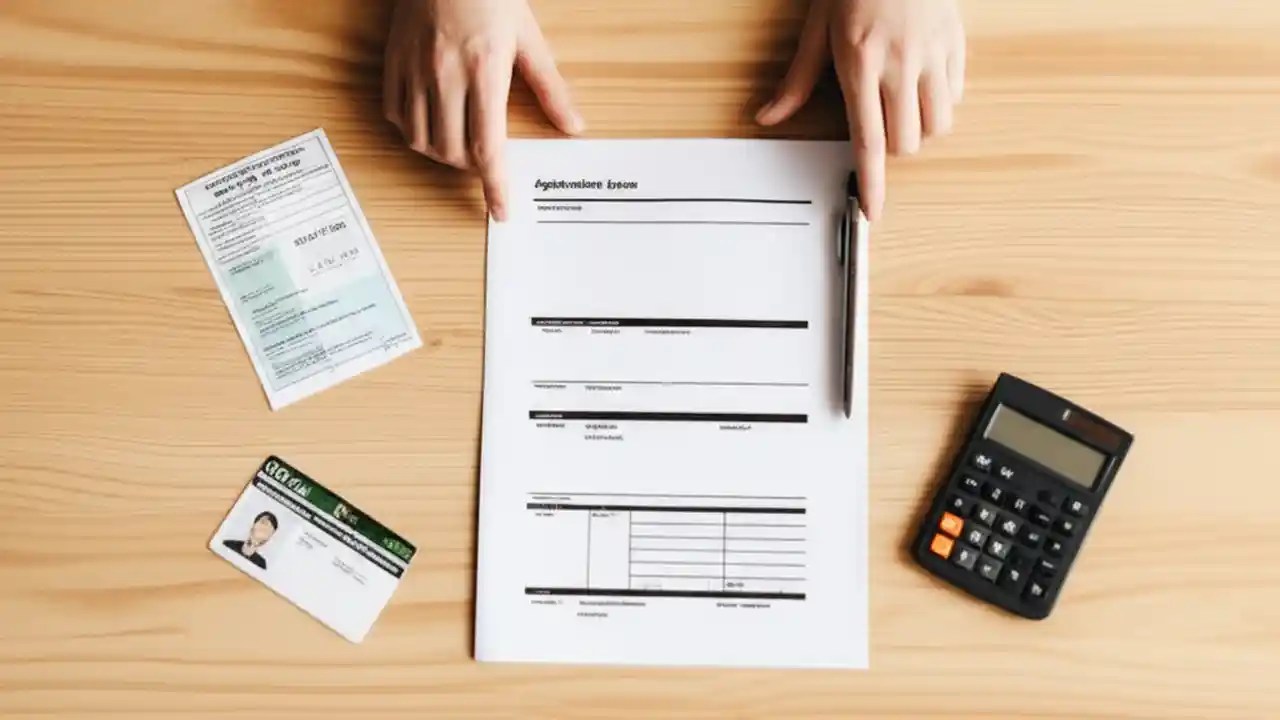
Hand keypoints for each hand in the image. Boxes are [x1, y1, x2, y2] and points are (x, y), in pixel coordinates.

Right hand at [383, 0, 583, 219]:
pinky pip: (397, 117)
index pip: (488, 146)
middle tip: (487, 161)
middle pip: (454, 152)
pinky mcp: (393, 65)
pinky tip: (432, 123)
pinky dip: (416, 132)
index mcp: (483, 71)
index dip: (495, 185)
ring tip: (460, 144)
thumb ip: (551, 88)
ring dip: (444, 154)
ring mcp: (414, 72)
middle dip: (472, 168)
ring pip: (422, 141)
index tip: (500, 209)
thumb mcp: (529, 38)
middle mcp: (445, 76)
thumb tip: (573, 126)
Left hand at [757, 0, 965, 220]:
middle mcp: (901, 63)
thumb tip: (769, 116)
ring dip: (919, 129)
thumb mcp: (816, 27)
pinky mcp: (957, 44)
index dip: (872, 182)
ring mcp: (934, 54)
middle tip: (878, 122)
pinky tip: (922, 83)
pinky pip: (956, 97)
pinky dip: (941, 102)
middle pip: (906, 142)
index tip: (873, 210)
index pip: (868, 140)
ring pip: (938, 126)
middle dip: (892, 148)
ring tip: (902, 105)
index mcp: (860, 62)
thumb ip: (797, 79)